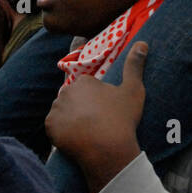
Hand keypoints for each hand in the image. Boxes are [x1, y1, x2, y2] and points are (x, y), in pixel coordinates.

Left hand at [45, 43, 146, 192]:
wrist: (108, 149)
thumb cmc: (122, 119)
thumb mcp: (133, 90)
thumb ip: (135, 65)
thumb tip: (142, 43)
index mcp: (84, 81)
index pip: (87, 88)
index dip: (97, 101)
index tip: (106, 112)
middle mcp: (66, 90)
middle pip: (73, 99)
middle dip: (81, 107)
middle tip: (97, 123)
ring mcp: (56, 108)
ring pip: (63, 112)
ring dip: (70, 119)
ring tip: (87, 132)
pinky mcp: (50, 126)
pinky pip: (54, 127)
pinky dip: (62, 132)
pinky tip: (76, 138)